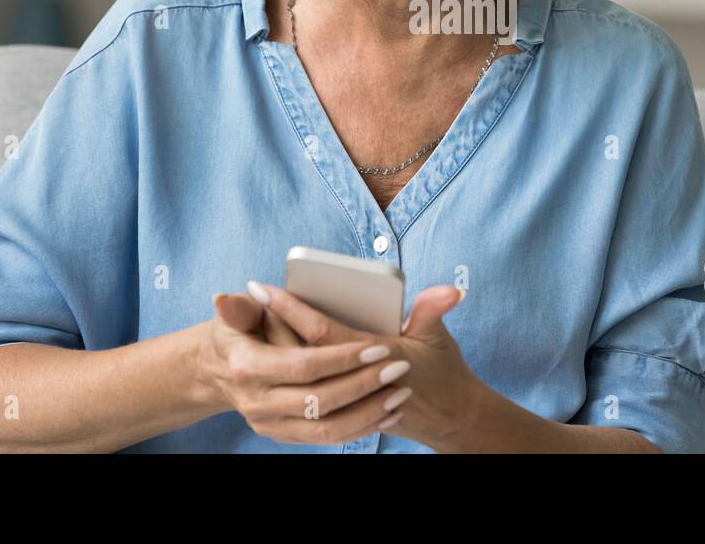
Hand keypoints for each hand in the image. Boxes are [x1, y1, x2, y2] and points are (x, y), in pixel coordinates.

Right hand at [197, 289, 412, 445]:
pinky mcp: (284, 435)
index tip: (380, 348)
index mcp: (249, 367)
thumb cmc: (237, 332)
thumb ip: (242, 305)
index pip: (305, 366)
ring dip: (368, 413)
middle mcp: (258, 402)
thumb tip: (233, 294)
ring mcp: (271, 424)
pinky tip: (387, 413)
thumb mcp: (237, 313)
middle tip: (399, 368)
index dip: (343, 359)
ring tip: (399, 394)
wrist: (218, 372)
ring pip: (327, 428)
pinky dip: (360, 428)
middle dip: (364, 385)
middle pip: (320, 401)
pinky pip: (327, 439)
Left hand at [247, 280, 488, 451]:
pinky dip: (287, 370)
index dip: (292, 309)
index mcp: (378, 357)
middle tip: (253, 295)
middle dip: (273, 324)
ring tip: (257, 315)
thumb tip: (451, 291)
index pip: (322, 332)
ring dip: (275, 345)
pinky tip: (275, 344)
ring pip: (293, 377)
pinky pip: (301, 395)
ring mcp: (344, 405)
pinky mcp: (338, 417)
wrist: (447, 417)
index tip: (266, 286)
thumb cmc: (441, 371)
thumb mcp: (436, 337)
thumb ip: (432, 310)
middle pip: (298, 354)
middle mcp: (355, 384)